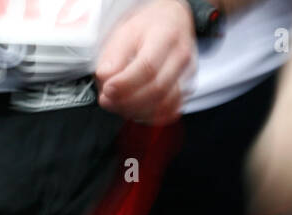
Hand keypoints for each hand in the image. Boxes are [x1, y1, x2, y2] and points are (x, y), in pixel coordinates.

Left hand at [96, 0, 194, 124]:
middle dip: (127, 102)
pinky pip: (170, 110)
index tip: (107, 90)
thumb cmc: (148, 27)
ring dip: (136, 111)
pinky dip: (151, 116)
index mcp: (166, 36)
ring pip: (165, 104)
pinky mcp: (186, 88)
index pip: (148, 67)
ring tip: (118, 105)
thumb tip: (105, 80)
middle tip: (107, 100)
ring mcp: (187, 74)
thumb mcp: (125, 33)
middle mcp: (181, 56)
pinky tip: (135, 110)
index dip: (125, 84)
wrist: (171, 21)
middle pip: (157, 89)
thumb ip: (113, 57)